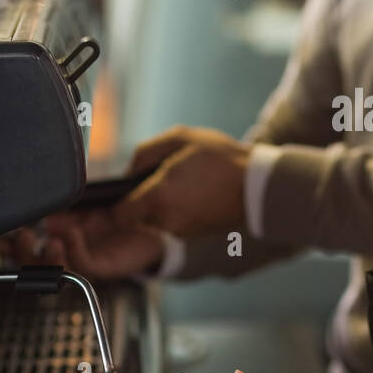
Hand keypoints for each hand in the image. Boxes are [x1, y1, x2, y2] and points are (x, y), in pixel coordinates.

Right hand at [0, 210, 164, 280]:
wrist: (160, 216)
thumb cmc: (122, 206)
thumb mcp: (84, 198)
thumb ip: (60, 201)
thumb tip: (31, 193)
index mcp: (58, 235)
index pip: (24, 245)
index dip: (6, 242)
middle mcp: (69, 252)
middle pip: (33, 264)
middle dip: (17, 253)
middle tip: (13, 236)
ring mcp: (87, 261)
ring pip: (55, 270)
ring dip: (42, 257)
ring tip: (39, 237)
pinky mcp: (108, 266)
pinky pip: (85, 265)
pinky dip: (74, 250)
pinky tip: (70, 234)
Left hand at [114, 127, 252, 236]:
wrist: (258, 186)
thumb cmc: (222, 158)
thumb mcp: (180, 138)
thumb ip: (145, 153)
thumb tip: (130, 170)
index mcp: (158, 197)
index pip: (118, 214)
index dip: (114, 202)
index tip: (120, 190)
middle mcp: (166, 220)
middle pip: (136, 217)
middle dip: (138, 199)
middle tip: (154, 179)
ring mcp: (181, 231)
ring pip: (155, 220)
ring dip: (159, 204)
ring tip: (179, 181)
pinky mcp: (194, 234)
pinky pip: (174, 222)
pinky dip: (177, 209)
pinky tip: (193, 191)